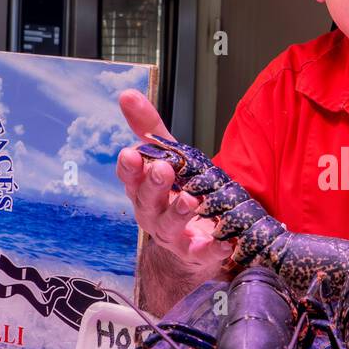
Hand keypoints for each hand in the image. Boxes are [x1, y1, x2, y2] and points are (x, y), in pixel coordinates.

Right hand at [116, 89, 233, 275]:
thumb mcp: (166, 159)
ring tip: (190, 199)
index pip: (130, 179)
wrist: (190, 249)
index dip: (129, 168)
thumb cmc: (175, 197)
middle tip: (163, 169)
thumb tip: (127, 93)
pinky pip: (202, 254)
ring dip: (178, 212)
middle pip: (147, 202)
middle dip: (154, 185)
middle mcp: (153, 215)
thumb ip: (149, 130)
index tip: (130, 153)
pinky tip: (222, 242)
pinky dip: (211, 249)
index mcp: (144, 191)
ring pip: (169, 226)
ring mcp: (173, 237)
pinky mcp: (197, 255)